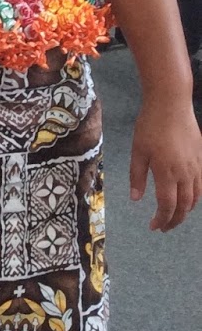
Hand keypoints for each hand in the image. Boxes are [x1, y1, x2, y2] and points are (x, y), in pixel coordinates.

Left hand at [130, 99, 201, 231]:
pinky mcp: (201, 159)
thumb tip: (136, 199)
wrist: (171, 103)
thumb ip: (137, 176)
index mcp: (167, 172)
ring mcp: (196, 166)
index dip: (161, 219)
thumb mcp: (137, 150)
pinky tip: (187, 197)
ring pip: (196, 198)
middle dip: (174, 220)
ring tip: (174, 215)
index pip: (167, 206)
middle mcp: (185, 173)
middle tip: (164, 227)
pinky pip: (201, 185)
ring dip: (186, 210)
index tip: (153, 226)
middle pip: (184, 206)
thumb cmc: (150, 125)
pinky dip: (195, 197)